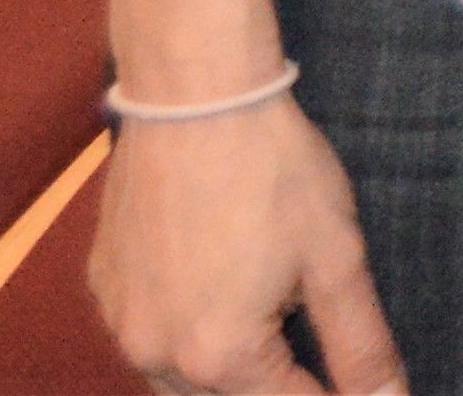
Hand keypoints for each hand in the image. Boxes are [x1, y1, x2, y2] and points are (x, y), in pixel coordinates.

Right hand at [85, 94, 407, 393]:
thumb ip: (360, 346)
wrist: (196, 96)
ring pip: (177, 380)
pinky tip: (212, 294)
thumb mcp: (336, 260)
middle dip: (273, 384)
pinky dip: (181, 333)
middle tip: (308, 357)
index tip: (354, 385)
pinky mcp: (101, 285)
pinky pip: (144, 335)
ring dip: (222, 369)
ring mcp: (121, 321)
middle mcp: (157, 354)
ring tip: (262, 322)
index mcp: (221, 357)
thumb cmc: (274, 172)